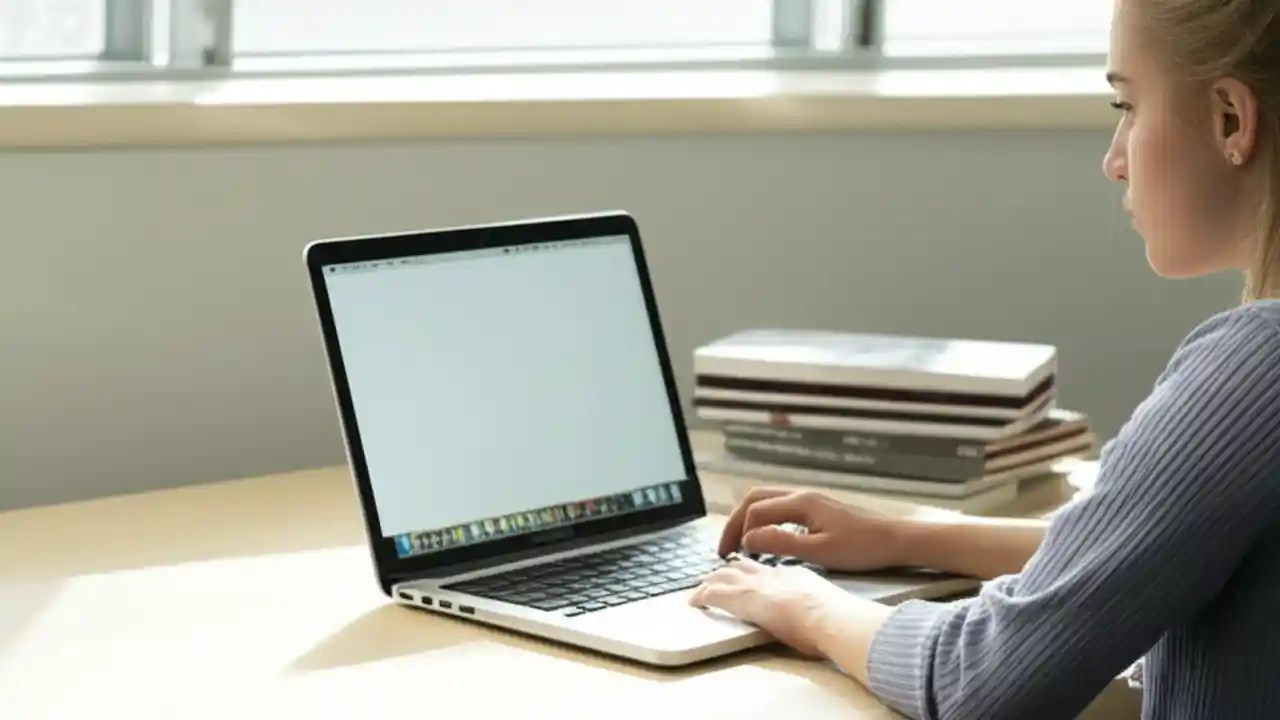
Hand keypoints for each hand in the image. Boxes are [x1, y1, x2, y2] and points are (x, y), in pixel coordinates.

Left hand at [689, 556, 850, 656]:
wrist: (832, 618)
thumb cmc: (837, 619)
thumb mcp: (825, 606)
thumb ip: (816, 608)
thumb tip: (818, 620)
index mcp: (794, 574)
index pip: (766, 570)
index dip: (754, 573)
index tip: (749, 580)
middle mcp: (772, 574)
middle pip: (741, 565)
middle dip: (727, 572)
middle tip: (716, 580)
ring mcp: (755, 583)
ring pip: (723, 574)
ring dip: (711, 581)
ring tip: (701, 590)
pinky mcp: (741, 597)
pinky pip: (712, 592)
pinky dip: (701, 596)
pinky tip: (695, 602)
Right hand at [718, 488, 904, 572]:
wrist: (896, 540)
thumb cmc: (862, 547)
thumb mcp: (820, 552)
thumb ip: (782, 543)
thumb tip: (749, 538)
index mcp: (800, 503)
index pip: (755, 511)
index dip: (739, 533)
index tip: (731, 556)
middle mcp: (802, 496)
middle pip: (755, 498)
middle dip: (736, 522)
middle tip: (725, 548)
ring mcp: (810, 501)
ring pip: (767, 500)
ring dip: (748, 519)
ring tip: (739, 544)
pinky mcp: (817, 509)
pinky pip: (780, 508)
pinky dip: (764, 520)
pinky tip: (766, 539)